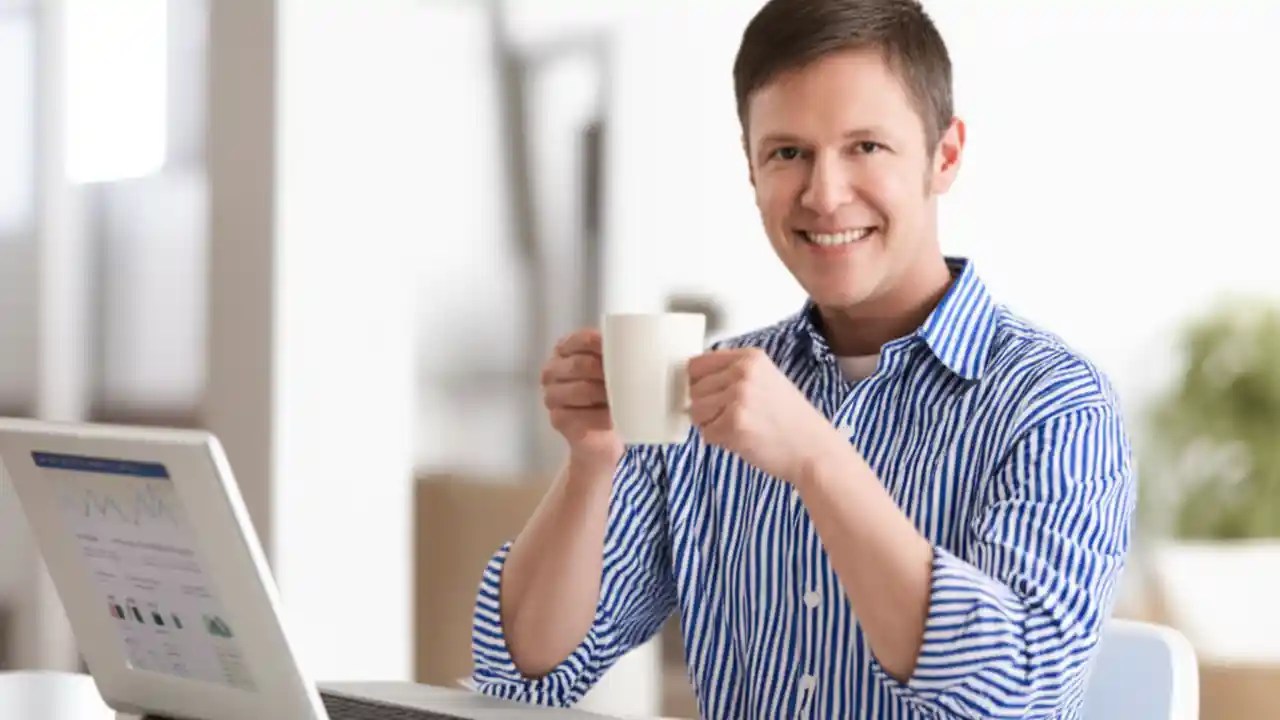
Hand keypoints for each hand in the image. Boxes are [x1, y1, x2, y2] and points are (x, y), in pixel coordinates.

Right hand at [541, 329, 623, 471]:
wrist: (605, 439)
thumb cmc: (615, 397)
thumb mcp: (621, 371)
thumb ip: (631, 356)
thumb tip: (667, 347)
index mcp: (566, 349)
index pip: (580, 339)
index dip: (600, 342)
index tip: (626, 348)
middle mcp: (552, 371)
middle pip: (580, 365)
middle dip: (607, 370)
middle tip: (631, 378)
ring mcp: (551, 396)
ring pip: (581, 390)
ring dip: (606, 394)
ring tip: (626, 398)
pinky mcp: (558, 420)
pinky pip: (580, 416)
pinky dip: (601, 418)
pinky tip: (615, 418)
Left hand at [688, 347, 837, 481]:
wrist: (814, 450)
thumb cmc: (792, 421)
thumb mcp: (767, 381)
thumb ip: (733, 375)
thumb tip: (694, 382)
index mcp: (750, 358)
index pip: (697, 363)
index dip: (697, 383)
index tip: (707, 395)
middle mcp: (743, 372)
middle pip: (694, 388)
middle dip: (706, 407)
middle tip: (732, 418)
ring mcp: (738, 397)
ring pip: (696, 410)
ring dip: (710, 424)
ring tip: (737, 428)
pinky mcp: (734, 424)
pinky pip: (705, 433)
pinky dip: (718, 441)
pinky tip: (741, 439)